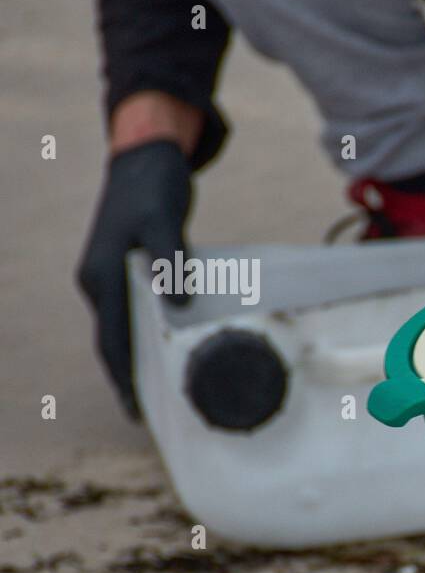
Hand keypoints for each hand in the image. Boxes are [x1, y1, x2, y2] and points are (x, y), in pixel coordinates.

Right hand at [76, 139, 192, 416]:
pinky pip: (134, 312)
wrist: (145, 157)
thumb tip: (175, 302)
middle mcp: (100, 280)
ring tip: (156, 392)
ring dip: (136, 360)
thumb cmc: (153, 188)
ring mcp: (110, 275)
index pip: (112, 339)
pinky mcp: (127, 269)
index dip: (123, 377)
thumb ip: (169, 258)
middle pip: (113, 341)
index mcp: (102, 276)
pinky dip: (146, 335)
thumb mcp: (163, 219)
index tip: (134, 410)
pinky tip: (165, 348)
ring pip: (122, 328)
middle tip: (146, 414)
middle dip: (127, 378)